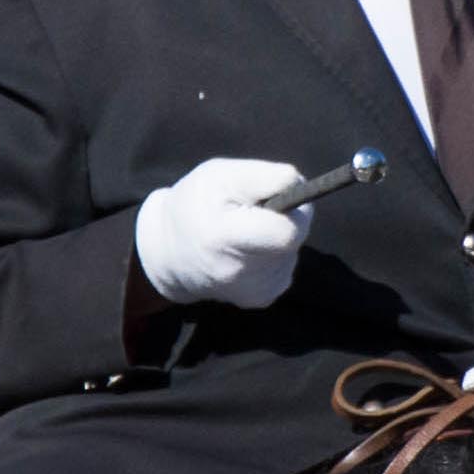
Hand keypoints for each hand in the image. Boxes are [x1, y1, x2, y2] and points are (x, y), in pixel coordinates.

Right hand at [132, 157, 314, 308]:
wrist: (170, 255)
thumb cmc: (194, 205)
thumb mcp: (220, 175)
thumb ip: (264, 176)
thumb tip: (302, 185)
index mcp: (225, 239)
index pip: (288, 231)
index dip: (290, 208)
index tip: (271, 197)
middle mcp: (241, 274)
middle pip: (294, 238)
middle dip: (283, 219)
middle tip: (253, 213)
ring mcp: (254, 292)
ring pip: (292, 251)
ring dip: (277, 236)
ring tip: (245, 231)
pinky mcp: (263, 299)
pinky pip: (286, 266)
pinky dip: (274, 254)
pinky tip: (248, 250)